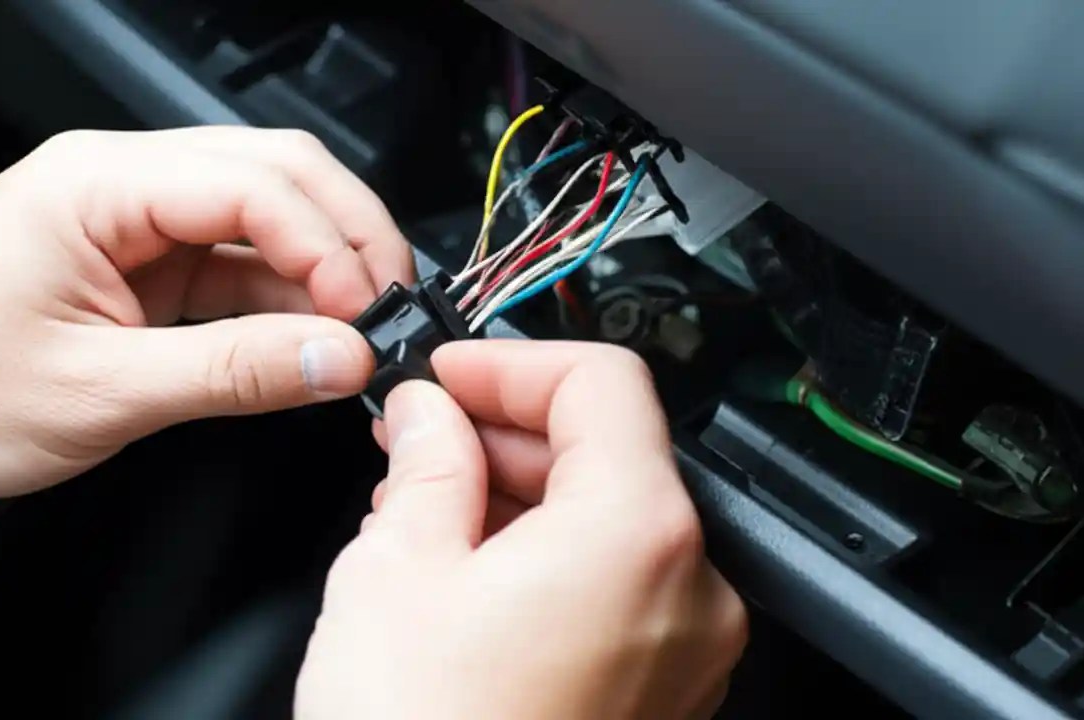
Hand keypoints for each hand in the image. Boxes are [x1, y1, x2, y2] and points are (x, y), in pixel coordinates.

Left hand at [0, 127, 412, 498]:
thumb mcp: (99, 393)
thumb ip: (232, 372)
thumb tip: (337, 358)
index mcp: (96, 184)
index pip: (252, 184)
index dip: (328, 245)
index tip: (367, 315)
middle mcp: (122, 181)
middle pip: (278, 174)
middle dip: (349, 239)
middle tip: (393, 312)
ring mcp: (139, 219)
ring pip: (269, 217)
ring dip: (327, 270)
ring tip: (366, 335)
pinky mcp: (149, 261)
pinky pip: (241, 265)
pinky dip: (289, 302)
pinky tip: (318, 342)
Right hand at [296, 341, 746, 719]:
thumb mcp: (396, 570)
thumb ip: (425, 461)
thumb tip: (428, 414)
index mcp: (636, 533)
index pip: (600, 382)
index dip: (511, 362)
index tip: (449, 375)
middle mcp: (687, 590)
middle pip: (609, 450)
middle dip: (506, 432)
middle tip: (420, 438)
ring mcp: (682, 650)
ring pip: (608, 521)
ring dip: (520, 496)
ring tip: (426, 509)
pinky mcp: (659, 694)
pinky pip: (613, 588)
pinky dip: (547, 559)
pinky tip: (468, 572)